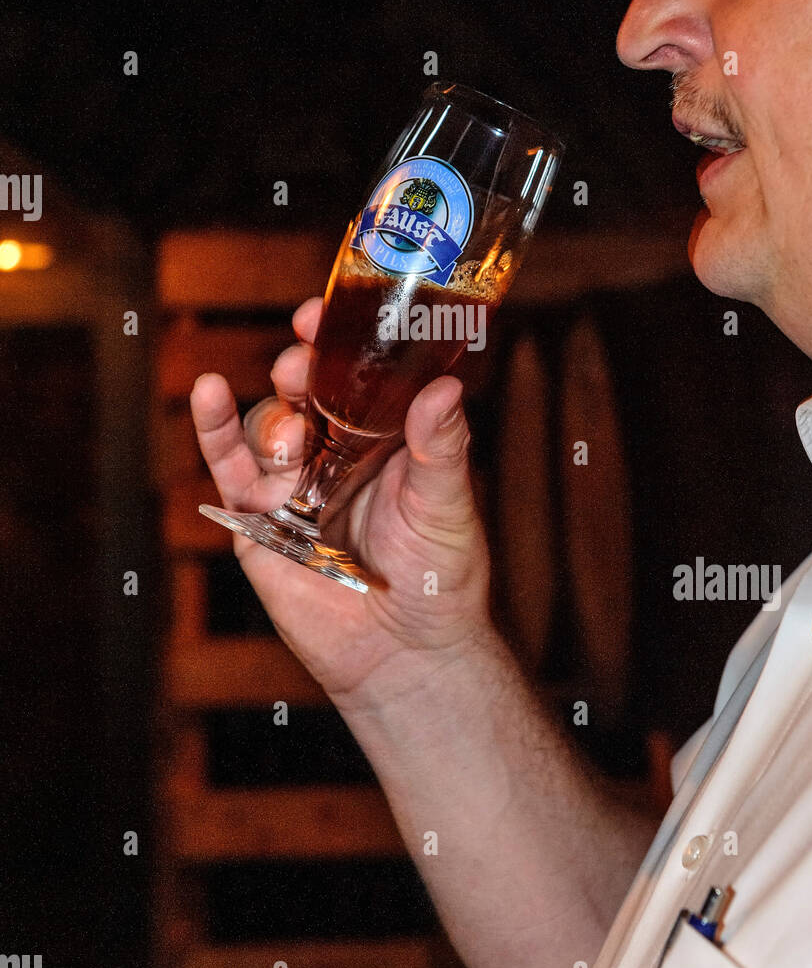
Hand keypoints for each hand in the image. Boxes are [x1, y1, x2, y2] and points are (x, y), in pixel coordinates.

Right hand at [190, 297, 491, 707]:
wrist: (404, 654)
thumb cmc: (439, 580)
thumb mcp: (447, 505)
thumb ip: (441, 448)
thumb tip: (445, 388)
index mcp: (384, 438)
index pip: (356, 373)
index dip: (339, 339)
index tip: (328, 313)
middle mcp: (335, 452)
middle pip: (304, 389)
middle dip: (298, 364)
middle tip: (303, 353)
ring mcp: (293, 483)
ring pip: (267, 422)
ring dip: (271, 408)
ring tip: (292, 431)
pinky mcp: (258, 521)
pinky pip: (229, 467)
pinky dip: (214, 427)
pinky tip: (208, 392)